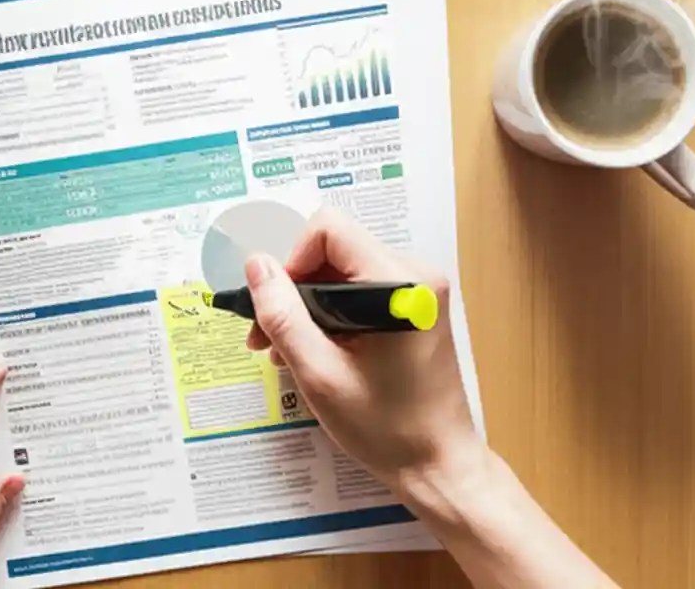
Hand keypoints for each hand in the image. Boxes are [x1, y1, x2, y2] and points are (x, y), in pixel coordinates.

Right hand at [244, 209, 481, 499]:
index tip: (276, 307)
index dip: (291, 260)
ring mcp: (419, 293)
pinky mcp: (416, 309)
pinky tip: (312, 351)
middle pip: (335, 250)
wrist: (438, 465)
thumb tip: (257, 265)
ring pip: (343, 271)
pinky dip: (330, 315)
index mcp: (400, 284)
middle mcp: (416, 276)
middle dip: (293, 289)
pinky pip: (360, 291)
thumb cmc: (385, 427)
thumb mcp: (319, 373)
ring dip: (307, 306)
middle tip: (265, 338)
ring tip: (284, 352)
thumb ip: (283, 315)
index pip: (329, 230)